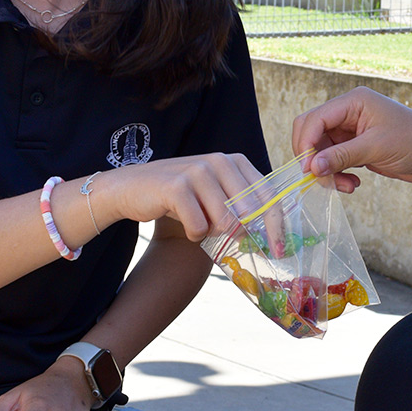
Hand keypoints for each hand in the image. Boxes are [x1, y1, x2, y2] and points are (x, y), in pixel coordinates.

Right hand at [97, 152, 264, 240]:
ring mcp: (198, 171)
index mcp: (234, 161)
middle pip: (250, 210)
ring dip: (213, 232)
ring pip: (225, 221)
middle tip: (235, 245)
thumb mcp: (214, 195)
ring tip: (198, 225)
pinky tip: (185, 226)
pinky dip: (194, 233)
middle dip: (246, 234)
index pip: (268, 194)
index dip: (276, 224)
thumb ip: (240, 207)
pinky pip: (199, 226)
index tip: (279, 249)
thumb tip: (268, 238)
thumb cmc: (179, 195)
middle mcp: (219, 161)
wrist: (131, 187)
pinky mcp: (177, 186)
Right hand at [290, 87, 411, 193]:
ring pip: (321, 150)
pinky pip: (333, 160)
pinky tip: (352, 184)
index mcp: (354, 101)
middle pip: (312, 132)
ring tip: (345, 186)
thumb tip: (311, 167)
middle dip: (313, 157)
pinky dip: (337, 174)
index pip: (315, 118)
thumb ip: (341, 156)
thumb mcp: (376, 148)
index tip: (308, 169)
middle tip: (321, 179)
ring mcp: (351, 129)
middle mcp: (349, 112)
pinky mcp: (355, 146)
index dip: (306, 143)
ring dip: (327, 171)